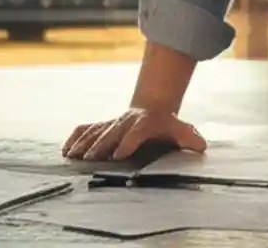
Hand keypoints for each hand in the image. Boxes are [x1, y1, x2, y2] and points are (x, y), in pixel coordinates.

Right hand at [62, 107, 206, 161]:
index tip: (119, 155)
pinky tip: (66, 150)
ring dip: (84, 143)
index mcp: (146, 123)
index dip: (128, 142)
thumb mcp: (180, 129)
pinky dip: (74, 138)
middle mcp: (126, 121)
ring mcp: (112, 122)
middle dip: (100, 145)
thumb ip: (189, 138)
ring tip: (72, 156)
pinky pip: (85, 128)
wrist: (152, 107)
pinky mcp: (102, 124)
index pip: (136, 132)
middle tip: (90, 159)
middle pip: (111, 132)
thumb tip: (201, 146)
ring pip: (95, 130)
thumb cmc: (166, 125)